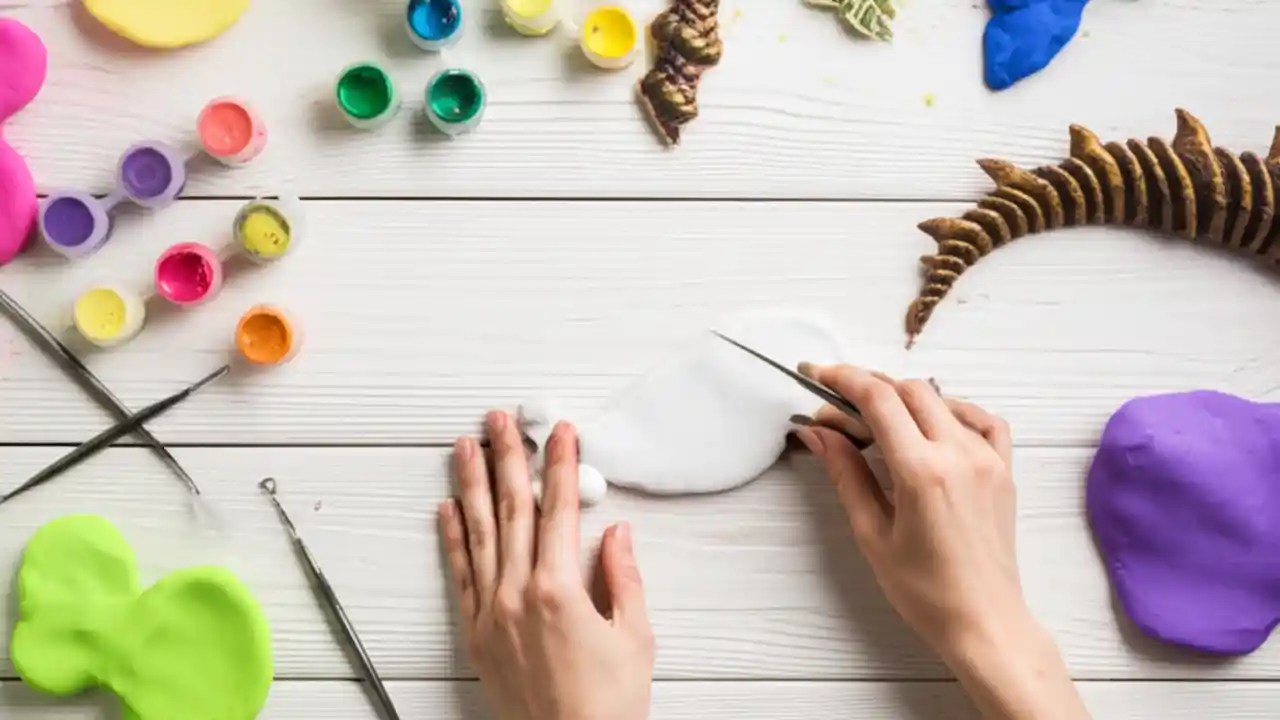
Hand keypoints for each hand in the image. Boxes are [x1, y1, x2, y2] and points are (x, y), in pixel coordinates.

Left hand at [438, 411, 654, 719]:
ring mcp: (491, 613)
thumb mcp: (634, 637)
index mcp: (559, 590)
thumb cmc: (606, 706)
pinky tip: (447, 509)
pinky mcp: (476, 634)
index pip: (559, 510)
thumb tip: (617, 535)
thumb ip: (624, 579)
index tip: (560, 433)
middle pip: (512, 510)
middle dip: (507, 459)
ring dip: (472, 485)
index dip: (560, 466)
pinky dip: (451, 538)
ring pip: (480, 533)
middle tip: (501, 422)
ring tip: (466, 447)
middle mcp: (517, 595)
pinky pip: (459, 575)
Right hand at [795, 366, 1088, 719]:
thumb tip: (818, 433)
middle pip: (908, 390)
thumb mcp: (872, 533)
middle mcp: (959, 454)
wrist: (984, 621)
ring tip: (877, 421)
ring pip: (941, 399)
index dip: (842, 379)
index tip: (817, 376)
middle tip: (837, 409)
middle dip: (868, 387)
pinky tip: (930, 425)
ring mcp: (987, 458)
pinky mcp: (1003, 469)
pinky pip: (981, 419)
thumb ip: (846, 474)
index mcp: (922, 471)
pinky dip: (951, 410)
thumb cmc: (925, 591)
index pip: (878, 399)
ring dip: (904, 398)